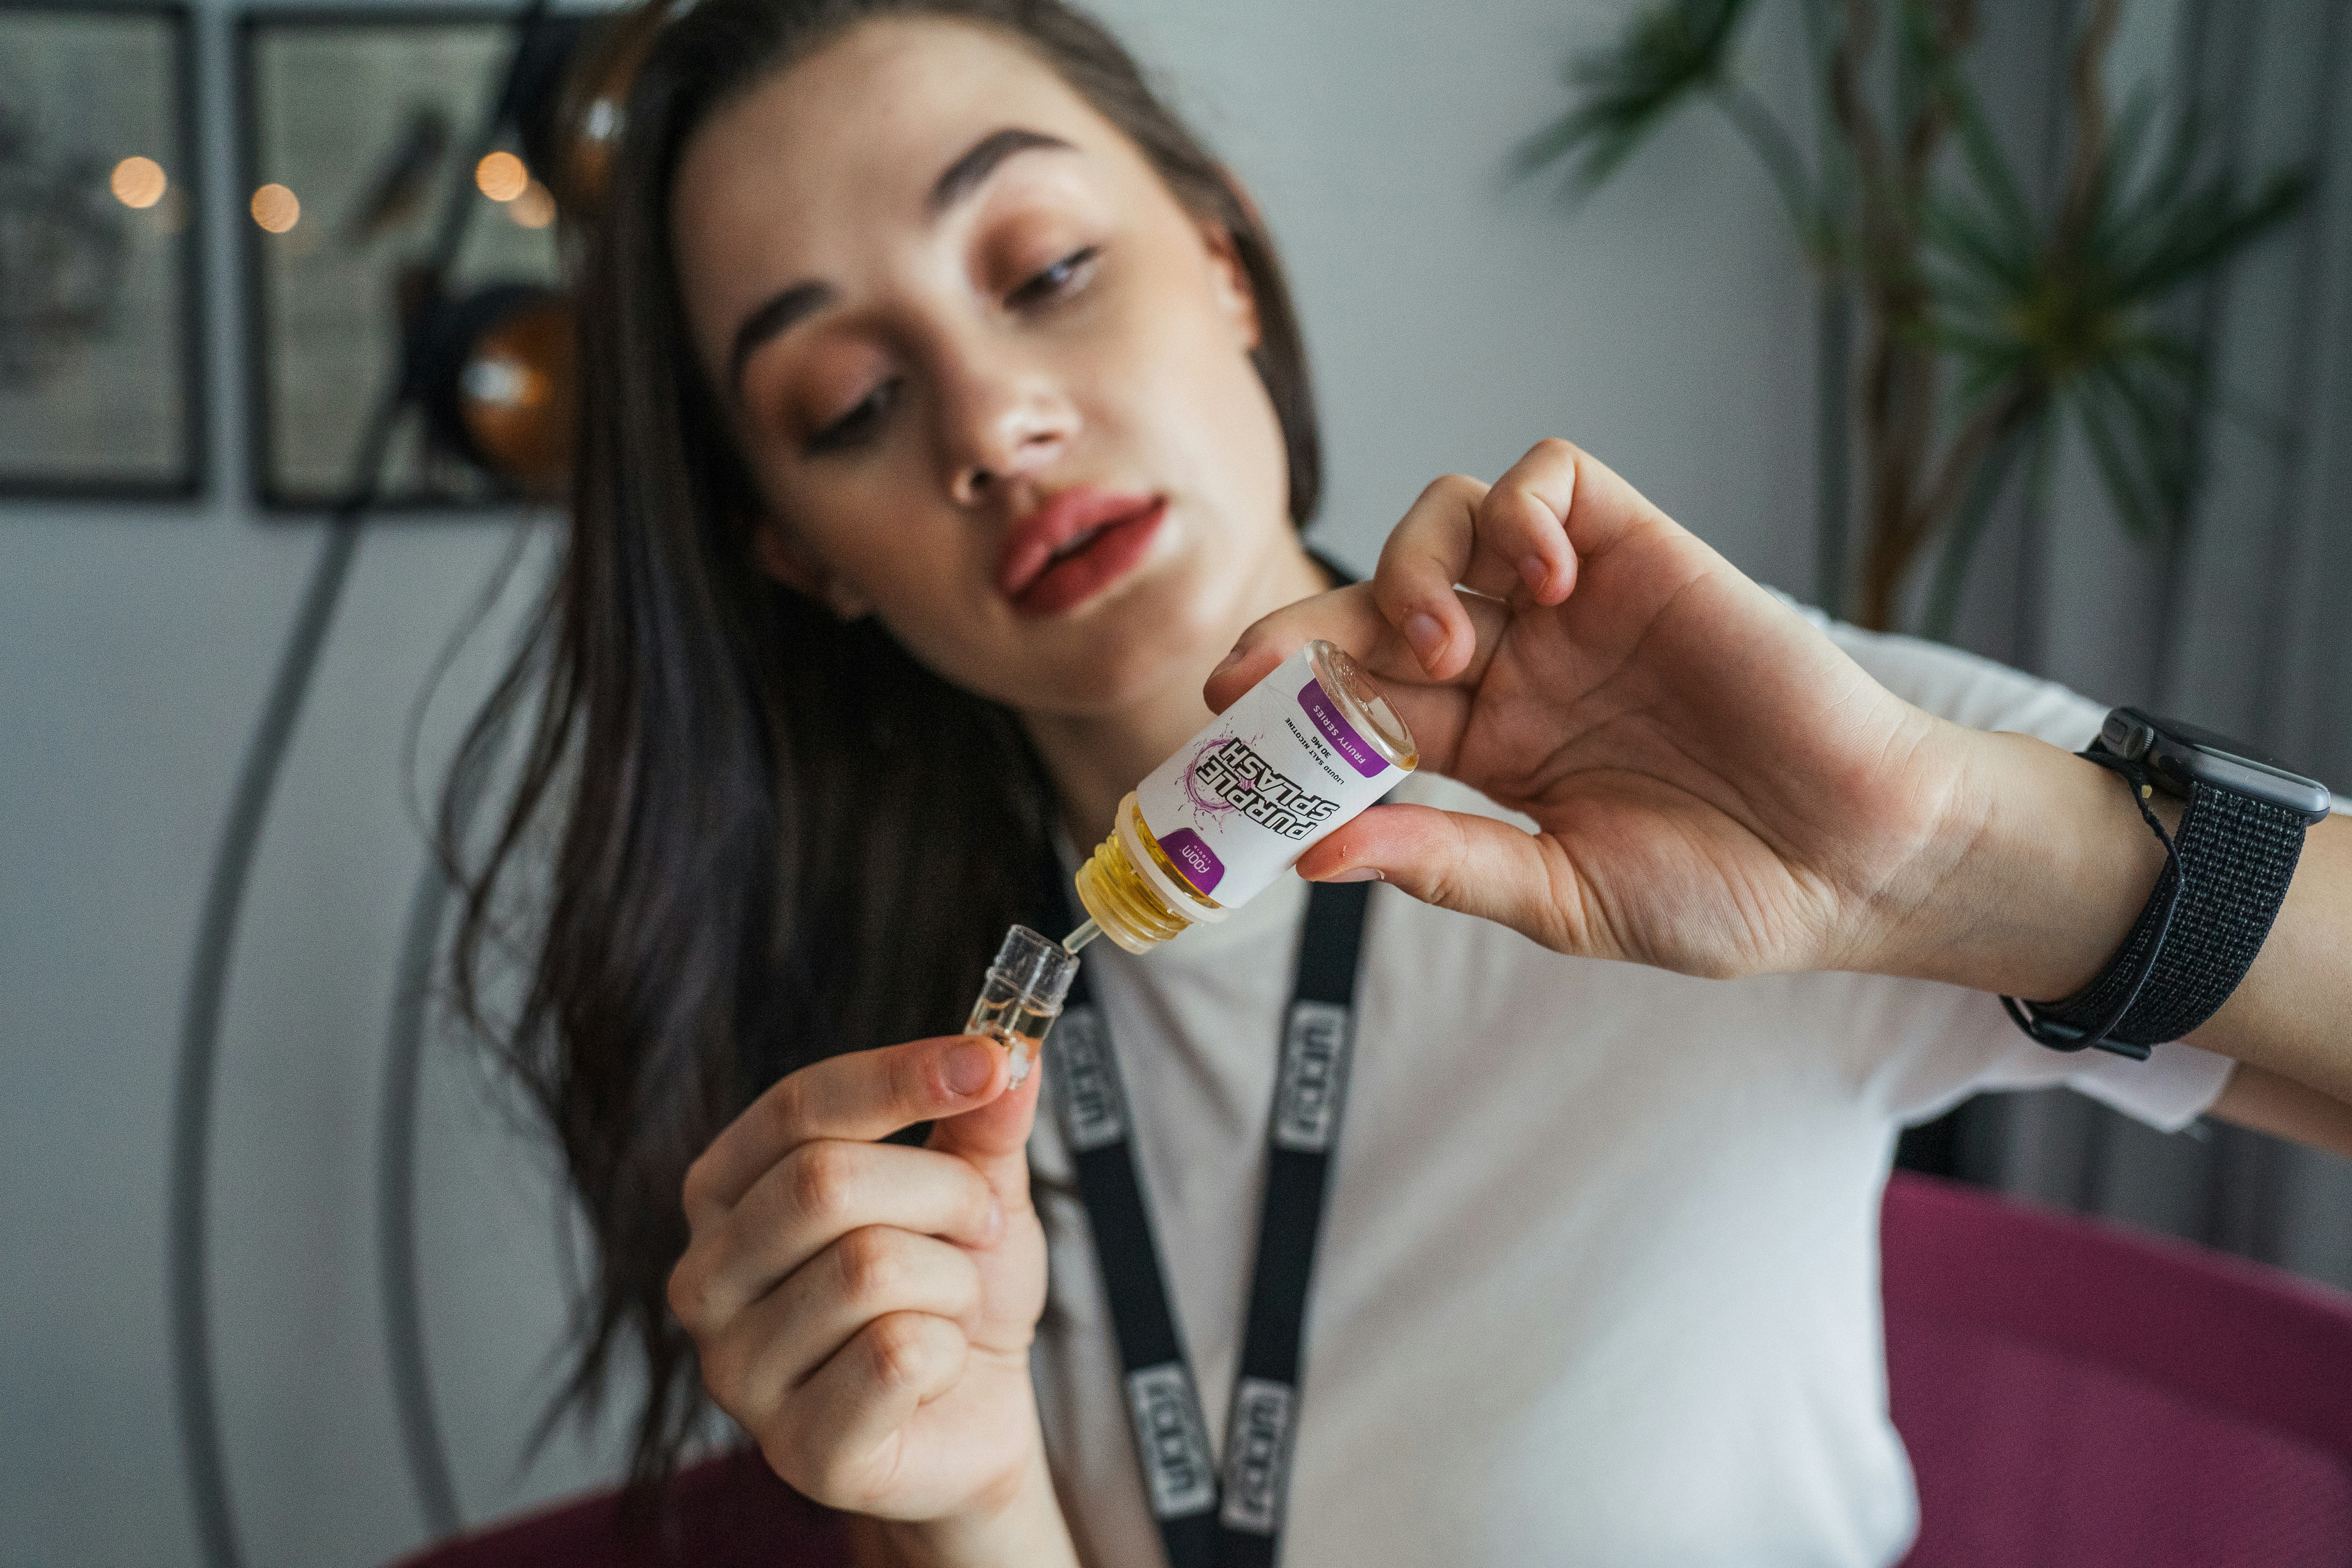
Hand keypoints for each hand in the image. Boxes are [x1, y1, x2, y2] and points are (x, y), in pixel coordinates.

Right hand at [668, 1034, 1072, 1562]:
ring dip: (953, 1279)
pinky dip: (949, 1350)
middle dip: (943, 1193)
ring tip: (952, 1305)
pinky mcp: (796, 1449)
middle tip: (981, 1224)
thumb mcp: (974, 1187)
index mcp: (725, 1193)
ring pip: (868, 1269)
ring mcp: (737, 1372)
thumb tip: (1009, 1047)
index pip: (796, 1106)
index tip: (989, 1061)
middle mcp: (705, 1279)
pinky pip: (896, 1357)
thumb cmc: (951, 1289)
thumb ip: (981, 1121)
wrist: (979, 1414)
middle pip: (825, 1183)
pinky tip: (937, 1370)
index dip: (897, 1076)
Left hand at [1211, 438, 1966, 980]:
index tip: (1223, 718)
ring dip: (1412, 566)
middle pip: (1377, 601)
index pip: (1358, 698)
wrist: (1856, 860)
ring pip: (1445, 520)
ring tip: (1441, 648)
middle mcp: (1517, 663)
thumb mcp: (1564, 895)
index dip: (1287, 699)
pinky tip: (1542, 576)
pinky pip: (1551, 478)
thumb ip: (1444, 861)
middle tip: (1263, 669)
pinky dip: (1520, 509)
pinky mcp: (1641, 548)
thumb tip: (1314, 850)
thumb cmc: (1724, 889)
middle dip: (1309, 625)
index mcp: (1487, 746)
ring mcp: (1575, 603)